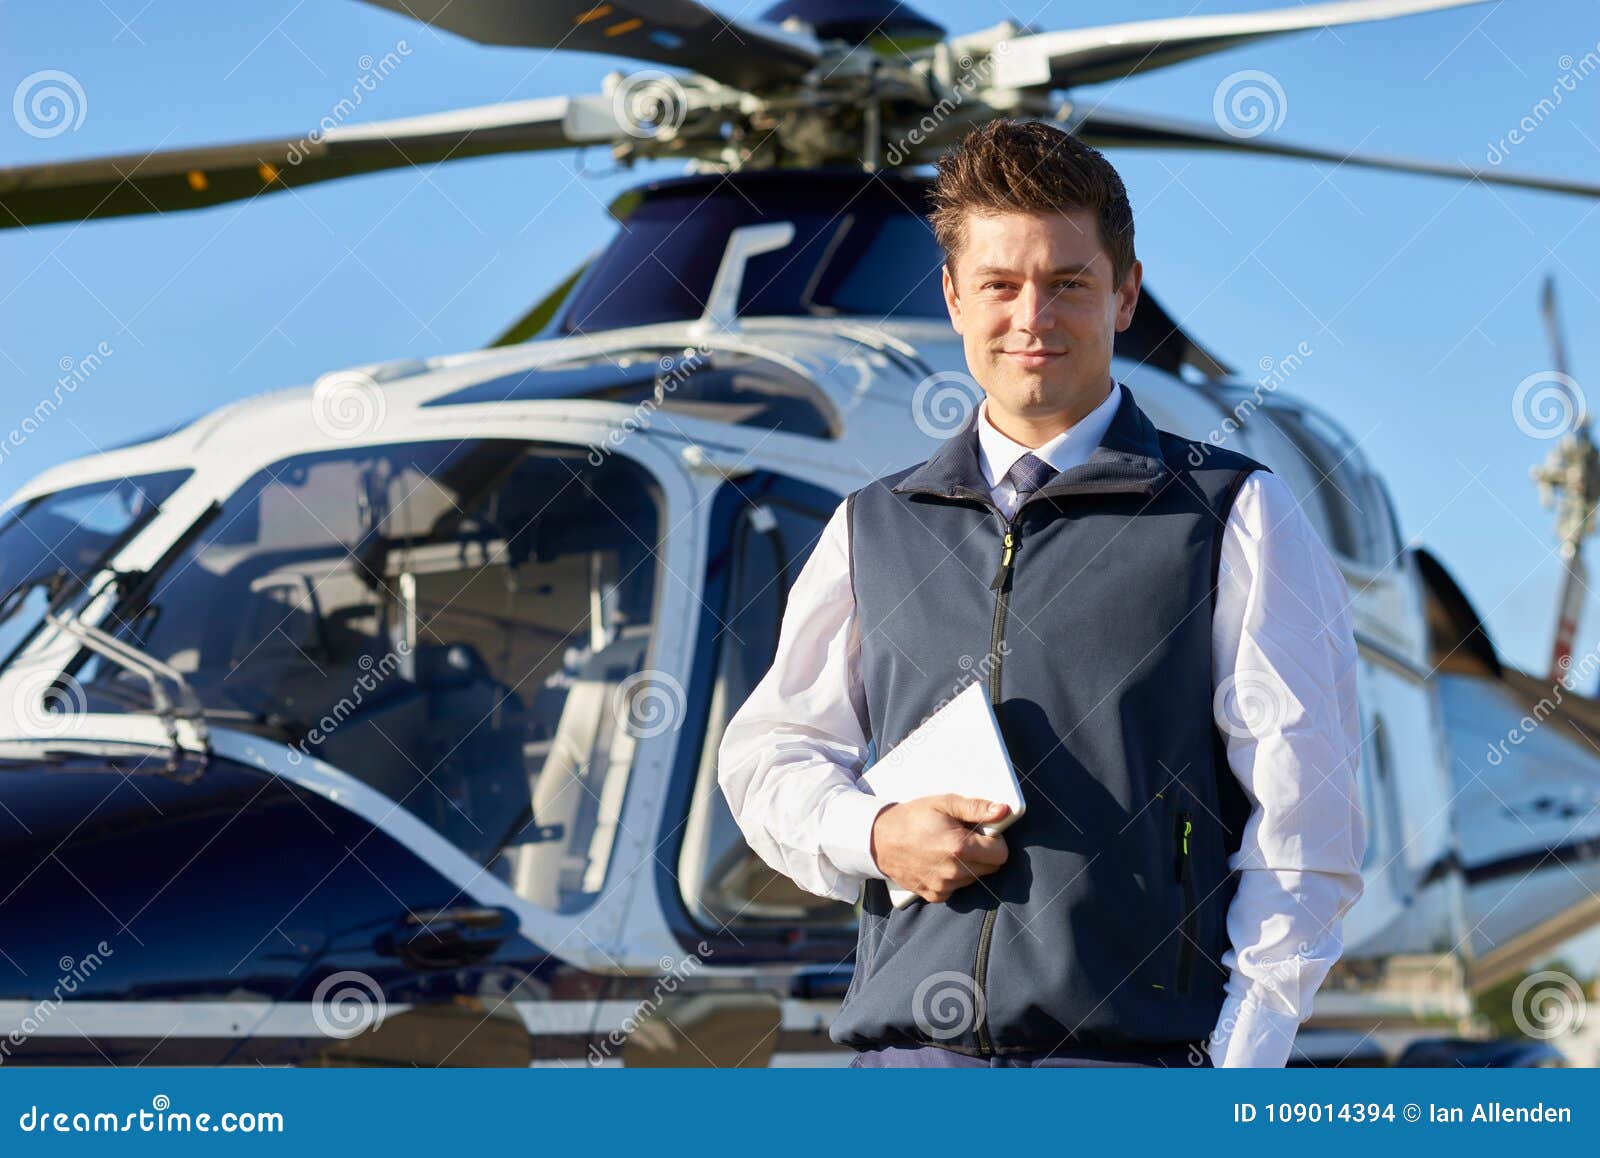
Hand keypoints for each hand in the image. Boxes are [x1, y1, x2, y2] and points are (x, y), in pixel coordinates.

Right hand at [869, 793, 1009, 903]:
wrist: (880, 839)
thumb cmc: (913, 818)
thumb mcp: (944, 803)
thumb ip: (976, 807)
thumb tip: (1003, 810)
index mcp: (960, 847)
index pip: (1001, 853)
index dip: (995, 840)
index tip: (982, 833)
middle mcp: (954, 871)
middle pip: (991, 868)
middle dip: (984, 853)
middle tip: (965, 838)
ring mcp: (944, 886)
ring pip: (974, 878)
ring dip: (969, 866)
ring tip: (948, 849)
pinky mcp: (935, 895)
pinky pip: (957, 888)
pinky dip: (954, 877)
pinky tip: (939, 862)